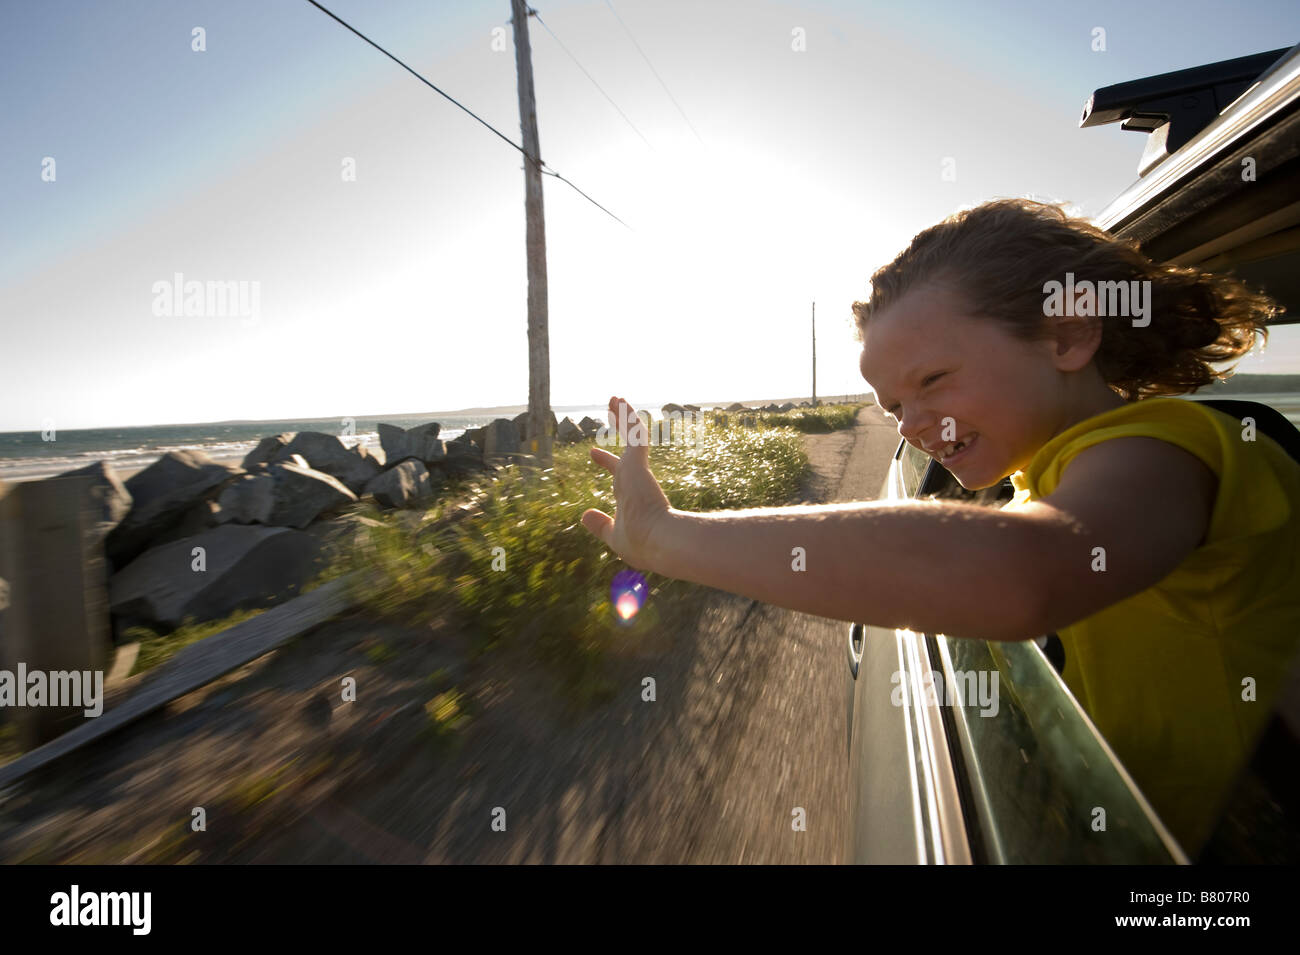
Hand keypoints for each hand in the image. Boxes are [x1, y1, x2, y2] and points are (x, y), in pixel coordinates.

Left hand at [581, 396, 673, 570]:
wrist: (659, 542)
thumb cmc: (640, 544)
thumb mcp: (615, 536)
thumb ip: (600, 525)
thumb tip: (584, 515)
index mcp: (630, 497)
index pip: (617, 473)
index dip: (605, 461)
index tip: (593, 453)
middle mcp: (634, 479)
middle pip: (627, 445)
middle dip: (620, 428)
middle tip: (611, 411)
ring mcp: (637, 469)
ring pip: (632, 433)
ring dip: (623, 414)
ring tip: (614, 397)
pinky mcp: (638, 462)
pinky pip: (634, 432)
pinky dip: (627, 416)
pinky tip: (619, 402)